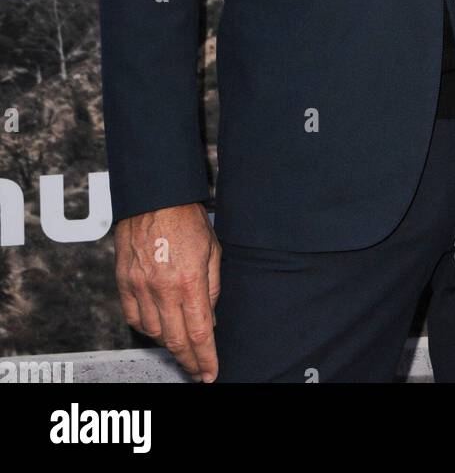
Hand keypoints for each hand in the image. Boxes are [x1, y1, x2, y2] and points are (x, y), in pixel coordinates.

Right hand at [114, 202, 220, 382]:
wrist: (154, 197)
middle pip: (175, 340)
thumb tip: (210, 318)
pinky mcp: (124, 282)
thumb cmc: (187, 219)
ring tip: (181, 344)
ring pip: (153, 333)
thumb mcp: (213, 250)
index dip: (205, 358)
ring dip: (169, 344)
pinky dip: (145, 328)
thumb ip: (212, 287)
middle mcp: (163, 289)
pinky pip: (133, 318)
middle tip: (197, 371)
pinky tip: (157, 327)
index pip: (199, 333)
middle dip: (189, 361)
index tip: (209, 373)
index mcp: (189, 281)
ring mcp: (140, 287)